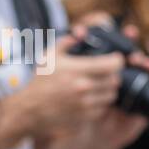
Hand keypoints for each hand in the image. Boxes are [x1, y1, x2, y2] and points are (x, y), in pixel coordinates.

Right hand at [41, 17, 148, 148]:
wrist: (30, 109)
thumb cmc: (40, 81)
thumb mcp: (49, 56)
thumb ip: (67, 41)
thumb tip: (82, 32)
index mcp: (76, 70)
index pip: (112, 65)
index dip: (118, 60)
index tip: (115, 58)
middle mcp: (83, 87)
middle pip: (115, 80)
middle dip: (114, 74)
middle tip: (107, 72)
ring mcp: (85, 104)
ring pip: (111, 95)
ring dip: (109, 89)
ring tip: (100, 84)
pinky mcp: (85, 116)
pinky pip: (103, 107)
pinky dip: (101, 102)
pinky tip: (93, 96)